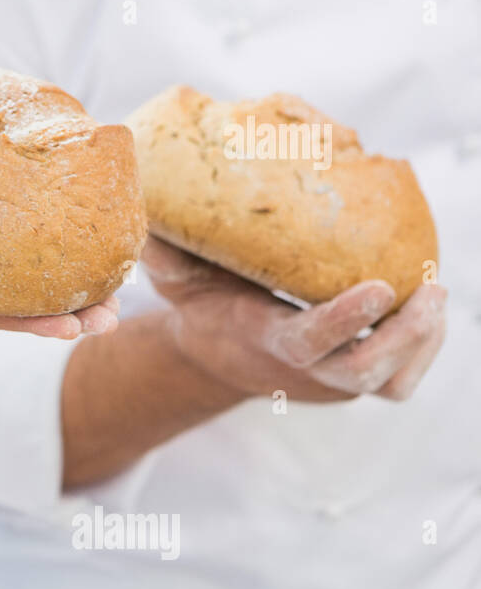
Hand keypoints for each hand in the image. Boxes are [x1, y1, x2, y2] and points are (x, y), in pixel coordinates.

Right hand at [144, 237, 446, 401]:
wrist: (215, 357)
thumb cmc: (201, 307)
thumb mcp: (177, 281)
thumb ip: (166, 251)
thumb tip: (150, 208)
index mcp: (263, 341)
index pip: (308, 340)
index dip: (345, 319)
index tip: (380, 287)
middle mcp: (302, 370)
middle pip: (364, 369)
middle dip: (404, 334)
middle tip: (431, 287)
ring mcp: (332, 379)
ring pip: (391, 380)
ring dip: (422, 343)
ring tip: (437, 292)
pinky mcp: (352, 378)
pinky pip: (400, 379)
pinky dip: (424, 350)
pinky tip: (431, 310)